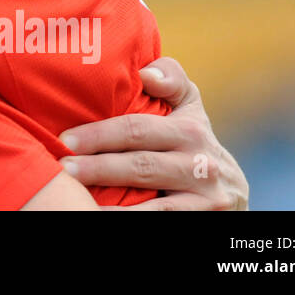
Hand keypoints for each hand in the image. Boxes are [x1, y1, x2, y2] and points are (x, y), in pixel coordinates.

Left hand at [58, 56, 248, 209]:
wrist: (232, 191)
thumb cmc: (193, 141)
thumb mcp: (190, 107)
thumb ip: (171, 80)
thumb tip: (146, 73)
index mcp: (191, 129)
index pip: (137, 129)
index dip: (99, 134)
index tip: (65, 138)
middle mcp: (201, 162)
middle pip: (141, 165)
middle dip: (97, 167)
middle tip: (62, 167)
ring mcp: (206, 196)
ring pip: (153, 203)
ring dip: (111, 203)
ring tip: (75, 197)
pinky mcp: (206, 220)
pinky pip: (162, 220)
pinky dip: (131, 219)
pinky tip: (101, 215)